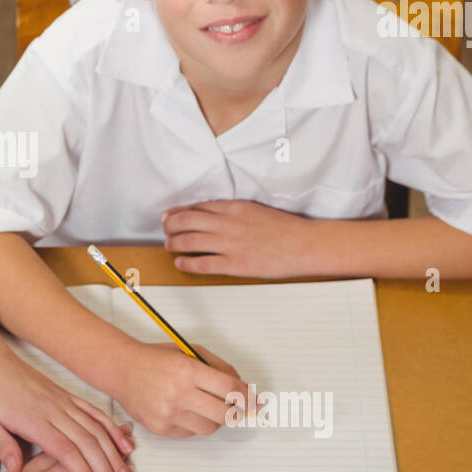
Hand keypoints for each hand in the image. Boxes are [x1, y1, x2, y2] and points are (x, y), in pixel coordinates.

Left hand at [0, 325, 136, 471]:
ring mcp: (62, 401)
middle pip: (88, 444)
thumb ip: (1, 445)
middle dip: (108, 471)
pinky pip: (94, 412)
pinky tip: (124, 443)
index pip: (66, 451)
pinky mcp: (65, 395)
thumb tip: (16, 471)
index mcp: (33, 419)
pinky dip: (112, 428)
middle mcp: (53, 410)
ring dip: (115, 454)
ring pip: (96, 429)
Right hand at [113, 340, 255, 437]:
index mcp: (187, 370)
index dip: (248, 397)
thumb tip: (244, 388)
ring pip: (209, 428)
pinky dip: (194, 424)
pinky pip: (190, 433)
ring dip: (215, 419)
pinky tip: (185, 410)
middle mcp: (178, 393)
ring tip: (206, 406)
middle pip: (224, 414)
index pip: (230, 389)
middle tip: (237, 408)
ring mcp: (168, 413)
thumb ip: (219, 367)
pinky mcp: (160, 428)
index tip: (254, 401)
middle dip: (236, 412)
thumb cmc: (156, 358)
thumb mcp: (189, 351)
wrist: (121, 369)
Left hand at [162, 199, 317, 277]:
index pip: (198, 207)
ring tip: (169, 245)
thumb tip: (214, 217)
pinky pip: (203, 263)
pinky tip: (181, 263)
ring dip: (174, 243)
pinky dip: (187, 263)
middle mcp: (228, 223)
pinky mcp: (235, 263)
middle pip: (188, 221)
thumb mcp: (256, 210)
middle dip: (171, 225)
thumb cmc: (286, 229)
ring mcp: (230, 244)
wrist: (305, 245)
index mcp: (235, 207)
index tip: (170, 215)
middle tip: (165, 229)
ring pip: (190, 241)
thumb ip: (234, 212)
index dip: (179, 211)